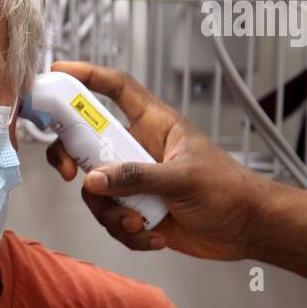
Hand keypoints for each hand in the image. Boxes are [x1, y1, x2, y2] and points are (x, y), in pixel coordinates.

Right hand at [44, 60, 277, 260]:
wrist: (247, 229)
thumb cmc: (229, 190)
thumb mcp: (183, 178)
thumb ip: (136, 176)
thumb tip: (94, 179)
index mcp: (154, 125)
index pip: (116, 89)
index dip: (87, 76)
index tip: (58, 72)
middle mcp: (138, 150)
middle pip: (86, 142)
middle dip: (73, 160)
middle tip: (73, 175)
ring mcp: (135, 181)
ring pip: (95, 190)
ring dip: (111, 212)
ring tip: (138, 222)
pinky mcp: (136, 210)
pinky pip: (111, 219)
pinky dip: (128, 233)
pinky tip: (154, 236)